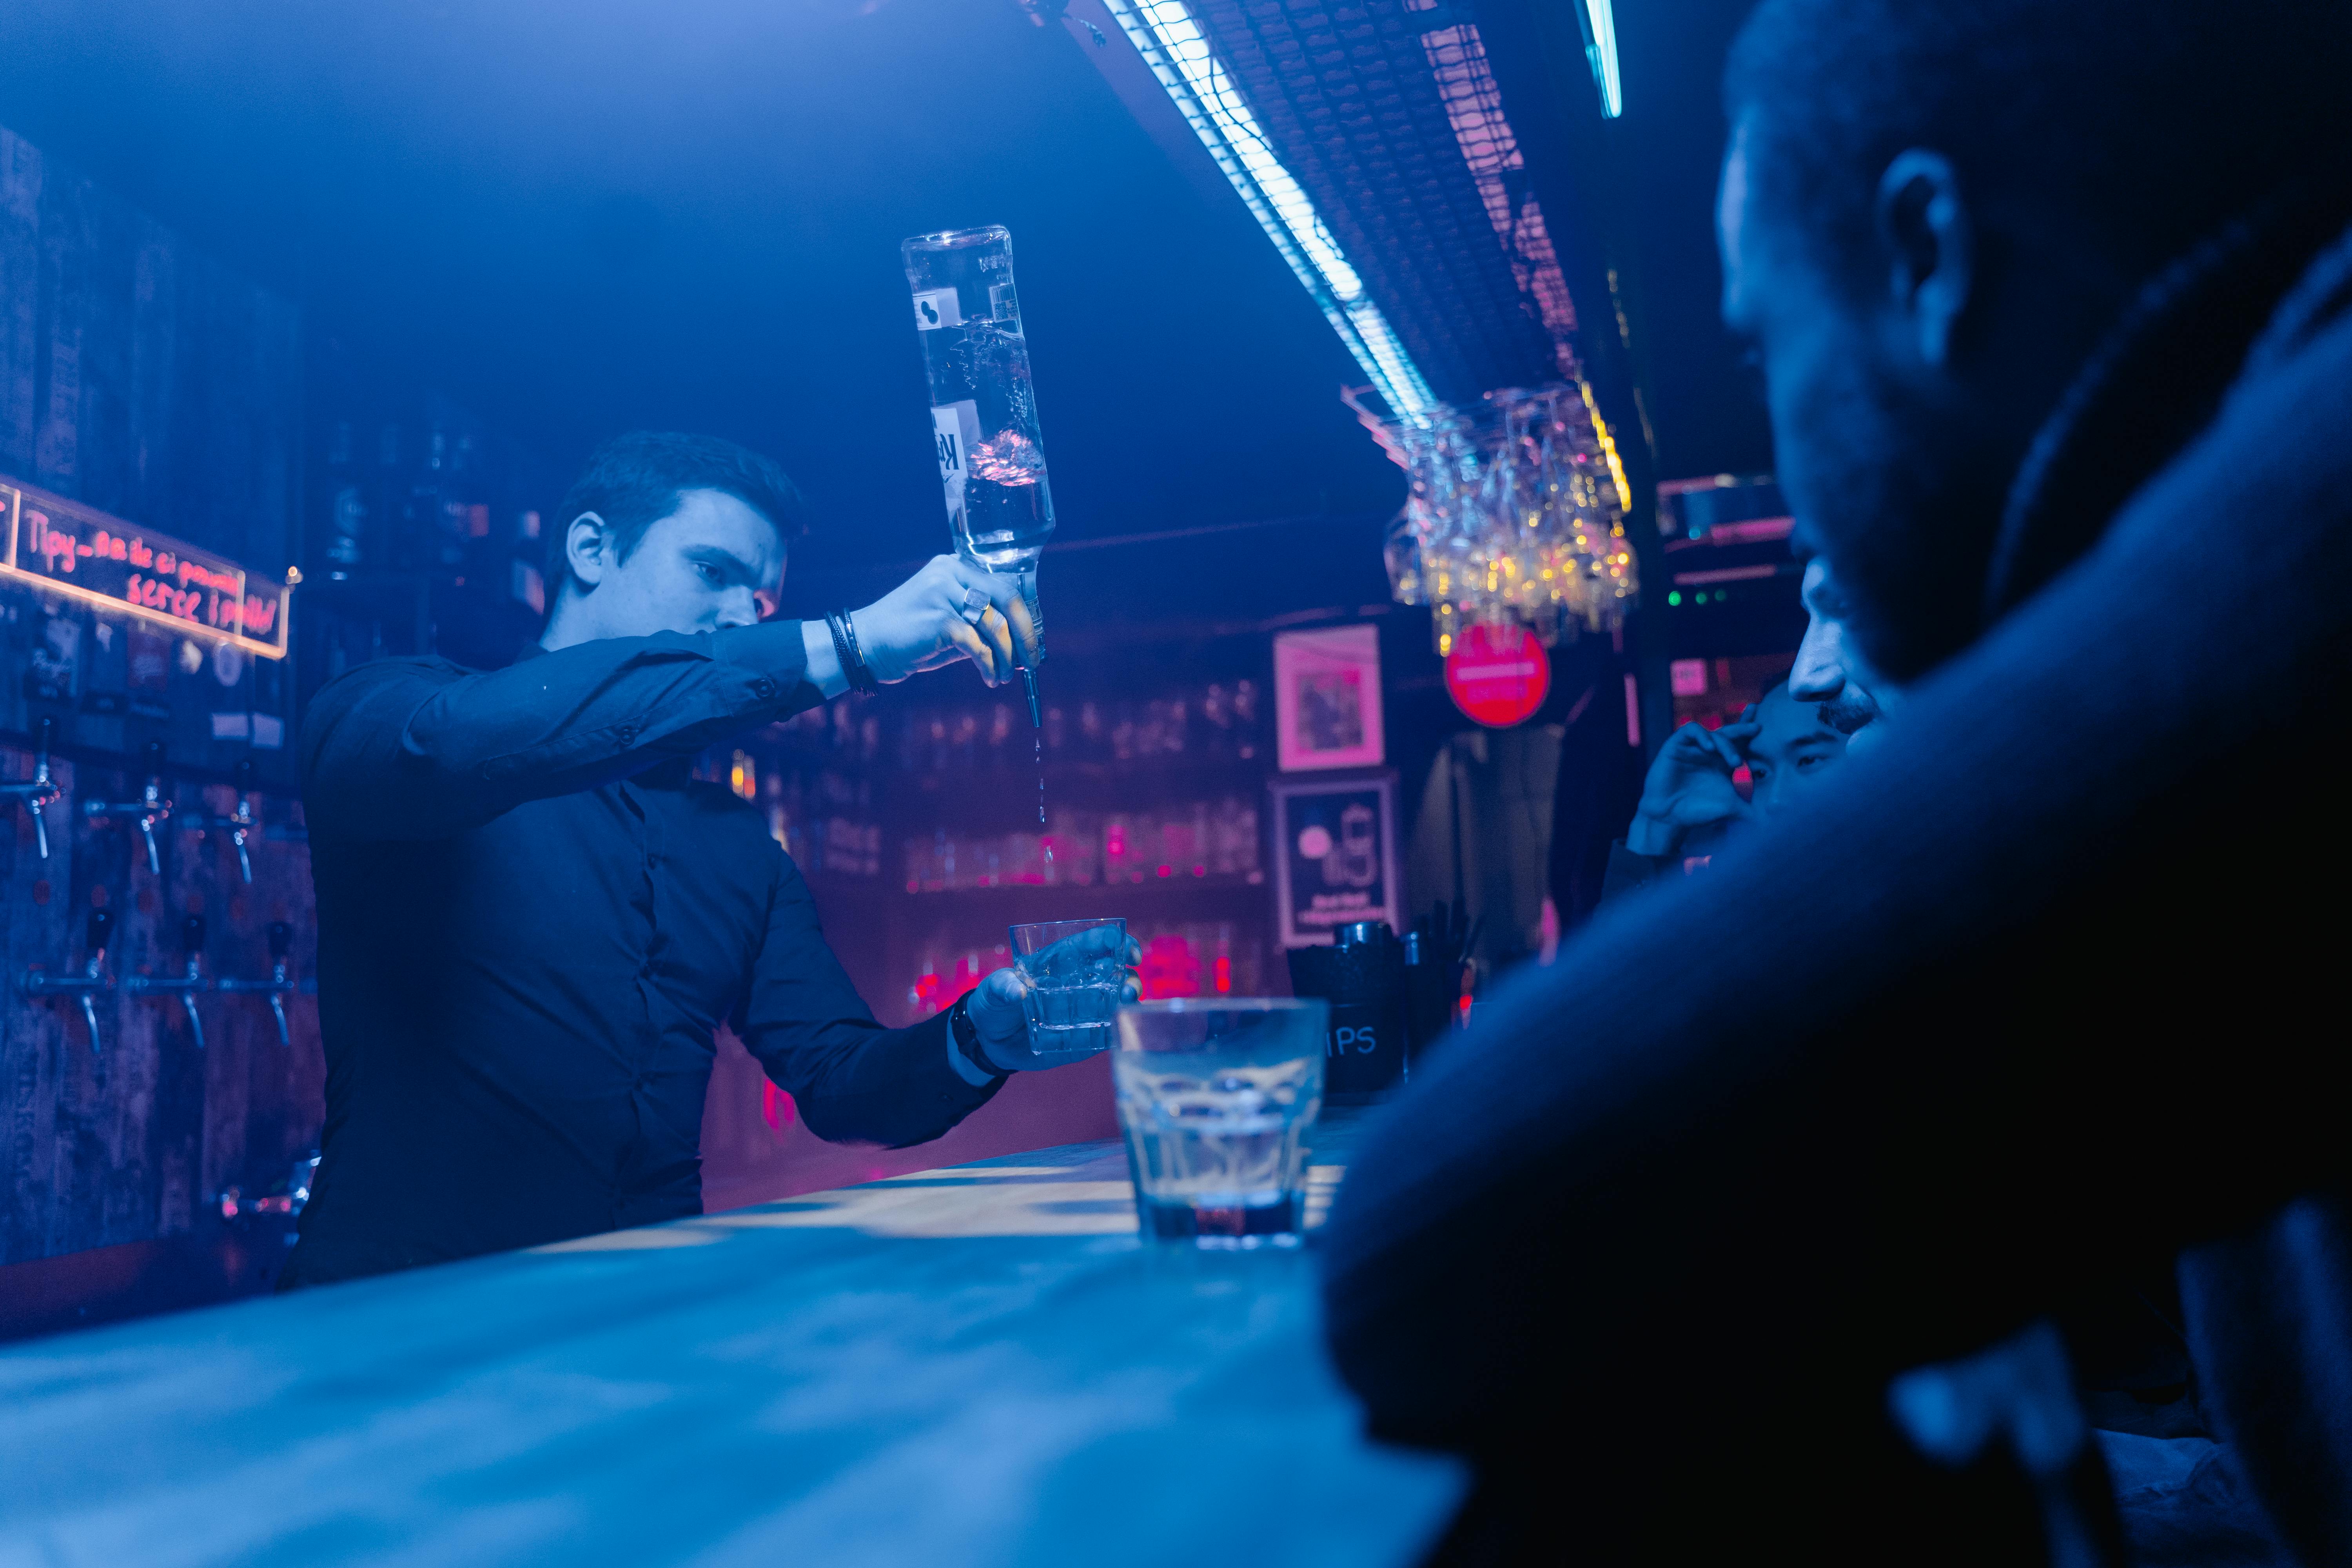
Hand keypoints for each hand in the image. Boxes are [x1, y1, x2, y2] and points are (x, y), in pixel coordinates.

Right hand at [852, 555, 1038, 686]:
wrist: (866, 646)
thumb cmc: (910, 637)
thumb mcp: (948, 621)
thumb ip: (979, 622)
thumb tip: (1020, 642)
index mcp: (955, 566)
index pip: (1005, 583)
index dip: (1025, 613)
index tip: (1032, 639)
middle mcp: (951, 573)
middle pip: (1008, 597)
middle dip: (1026, 633)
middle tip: (1033, 660)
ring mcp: (945, 594)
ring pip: (996, 625)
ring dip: (1007, 657)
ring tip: (1005, 676)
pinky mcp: (941, 621)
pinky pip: (979, 646)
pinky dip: (989, 666)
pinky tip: (989, 678)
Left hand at [965, 925, 1143, 1070]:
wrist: (989, 1041)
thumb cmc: (994, 1004)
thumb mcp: (992, 990)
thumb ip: (1002, 986)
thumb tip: (1018, 991)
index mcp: (1064, 960)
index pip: (1098, 943)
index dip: (1118, 942)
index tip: (1126, 951)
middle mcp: (1082, 982)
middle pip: (1118, 973)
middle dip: (1130, 977)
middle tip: (1128, 989)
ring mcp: (1086, 1010)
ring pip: (1119, 1002)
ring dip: (1130, 1004)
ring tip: (1127, 1008)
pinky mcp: (1085, 1036)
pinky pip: (1109, 1033)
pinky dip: (1120, 1032)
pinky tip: (1123, 1033)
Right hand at [1626, 717, 1756, 855]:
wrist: (1669, 818)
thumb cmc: (1698, 812)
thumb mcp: (1732, 808)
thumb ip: (1753, 810)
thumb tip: (1778, 820)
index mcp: (1723, 763)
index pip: (1740, 742)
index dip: (1749, 729)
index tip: (1763, 723)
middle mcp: (1710, 752)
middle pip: (1730, 733)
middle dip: (1744, 728)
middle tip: (1757, 729)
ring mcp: (1693, 748)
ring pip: (1713, 732)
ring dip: (1725, 741)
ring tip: (1734, 760)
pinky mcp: (1676, 746)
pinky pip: (1690, 731)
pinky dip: (1701, 735)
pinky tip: (1709, 747)